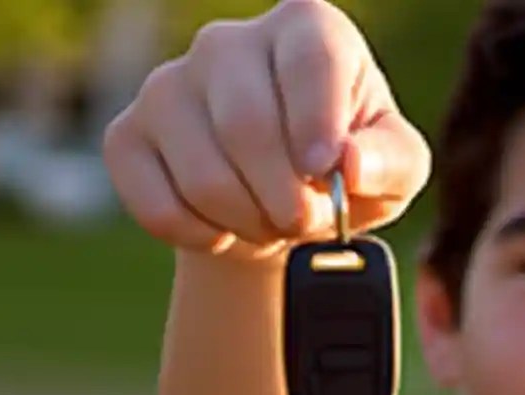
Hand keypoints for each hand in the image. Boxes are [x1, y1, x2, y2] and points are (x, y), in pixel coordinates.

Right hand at [102, 0, 430, 262]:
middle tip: (305, 220)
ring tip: (271, 221)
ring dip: (249, 222)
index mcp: (308, 28)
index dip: (316, 121)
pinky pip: (157, 205)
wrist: (280, 200)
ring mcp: (169, 84)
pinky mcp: (127, 135)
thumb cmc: (348, 168)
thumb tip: (350, 163)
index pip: (310, 60)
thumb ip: (389, 160)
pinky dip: (202, 236)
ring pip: (203, 175)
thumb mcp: (397, 166)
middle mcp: (229, 42)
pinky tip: (226, 226)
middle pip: (247, 126)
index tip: (325, 170)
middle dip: (286, 198)